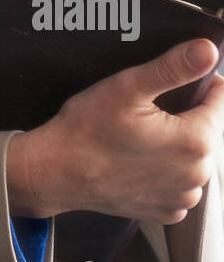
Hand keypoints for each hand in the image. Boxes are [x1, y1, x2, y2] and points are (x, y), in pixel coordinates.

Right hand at [7, 38, 223, 222]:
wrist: (55, 172)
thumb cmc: (87, 129)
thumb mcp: (128, 87)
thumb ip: (174, 67)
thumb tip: (208, 50)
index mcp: (196, 141)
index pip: (219, 99)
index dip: (198, 83)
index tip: (167, 81)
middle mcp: (197, 175)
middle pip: (207, 128)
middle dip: (185, 114)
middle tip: (144, 108)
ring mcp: (182, 197)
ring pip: (194, 156)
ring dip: (177, 143)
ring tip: (139, 135)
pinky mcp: (166, 211)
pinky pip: (180, 183)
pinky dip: (166, 171)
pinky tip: (139, 160)